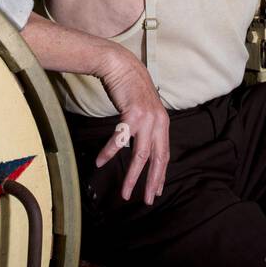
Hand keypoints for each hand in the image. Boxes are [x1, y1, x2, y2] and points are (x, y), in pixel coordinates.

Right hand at [94, 45, 169, 204]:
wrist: (122, 66)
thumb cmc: (130, 88)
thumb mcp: (146, 110)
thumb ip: (148, 127)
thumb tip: (143, 147)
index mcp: (163, 124)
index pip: (165, 155)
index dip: (161, 174)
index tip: (158, 191)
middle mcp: (158, 123)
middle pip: (156, 159)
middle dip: (152, 182)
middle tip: (147, 200)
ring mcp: (146, 119)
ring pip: (140, 155)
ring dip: (132, 176)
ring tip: (125, 192)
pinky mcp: (132, 114)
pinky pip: (119, 140)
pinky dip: (109, 152)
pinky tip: (101, 163)